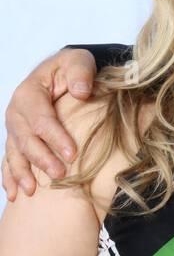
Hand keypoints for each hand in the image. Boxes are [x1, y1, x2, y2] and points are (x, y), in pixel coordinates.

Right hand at [2, 48, 96, 198]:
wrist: (60, 75)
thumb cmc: (71, 69)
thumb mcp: (79, 61)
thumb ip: (80, 72)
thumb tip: (81, 92)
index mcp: (29, 92)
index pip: (40, 118)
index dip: (55, 136)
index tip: (72, 153)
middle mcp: (17, 112)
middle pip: (25, 138)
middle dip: (41, 158)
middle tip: (59, 174)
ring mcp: (15, 128)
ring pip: (15, 152)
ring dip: (21, 172)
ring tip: (31, 190)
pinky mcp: (17, 140)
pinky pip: (9, 160)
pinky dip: (10, 178)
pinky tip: (15, 194)